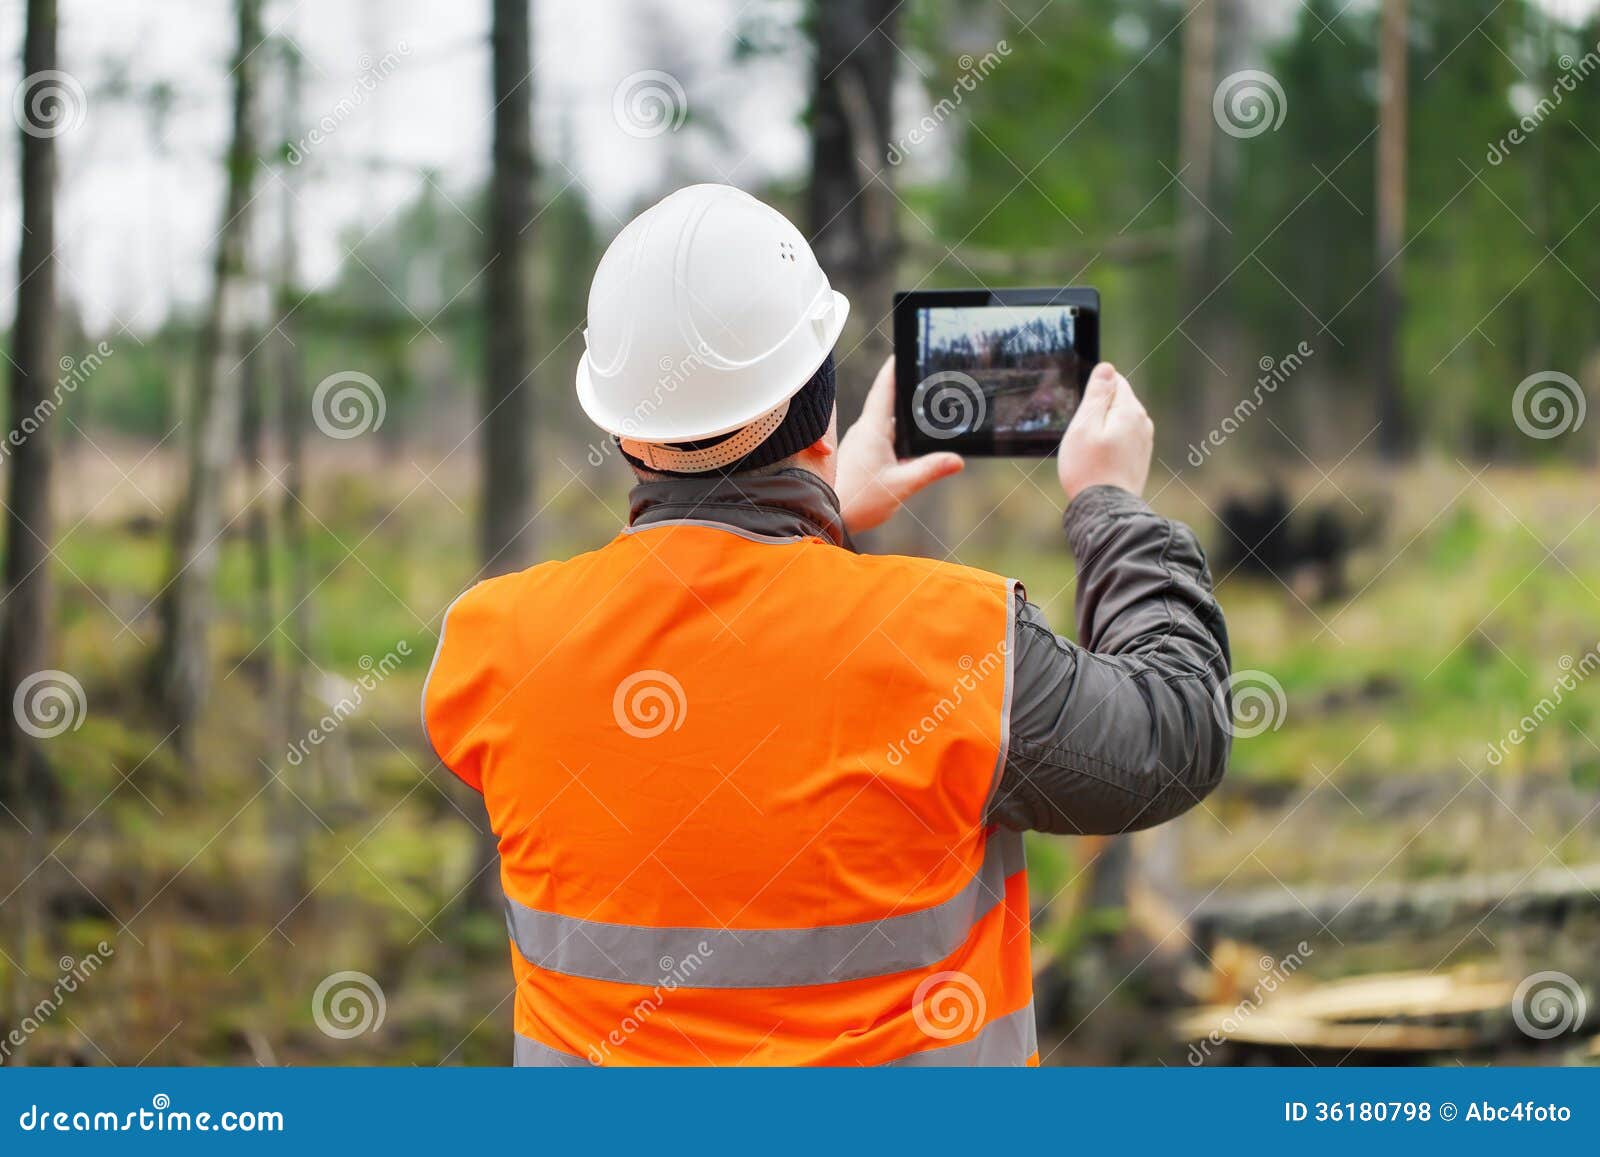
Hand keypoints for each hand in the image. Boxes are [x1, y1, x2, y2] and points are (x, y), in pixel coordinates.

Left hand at [836, 357, 964, 534]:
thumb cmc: (858, 501)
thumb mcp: (900, 485)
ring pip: (886, 421)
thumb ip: (929, 470)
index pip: (884, 388)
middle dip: (908, 390)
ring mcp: (861, 442)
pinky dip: (897, 432)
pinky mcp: (861, 455)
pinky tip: (910, 441)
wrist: (828, 515)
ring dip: (903, 414)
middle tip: (928, 376)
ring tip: (926, 406)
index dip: (895, 367)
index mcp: (872, 429)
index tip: (904, 350)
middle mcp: (865, 430)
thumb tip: (957, 460)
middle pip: (888, 401)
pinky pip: (882, 436)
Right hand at [1058, 363, 1152, 502]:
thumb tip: (1107, 368)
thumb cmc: (1089, 469)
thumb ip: (1097, 394)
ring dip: (1103, 429)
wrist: (1106, 510)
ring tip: (1090, 452)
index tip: (1082, 414)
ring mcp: (1144, 441)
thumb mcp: (1084, 426)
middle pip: (1118, 401)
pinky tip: (1099, 462)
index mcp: (1129, 410)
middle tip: (1082, 437)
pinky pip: (1122, 439)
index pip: (1114, 380)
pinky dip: (1110, 444)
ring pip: (1119, 421)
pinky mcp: (1140, 457)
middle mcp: (1142, 422)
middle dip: (1098, 411)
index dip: (1094, 392)